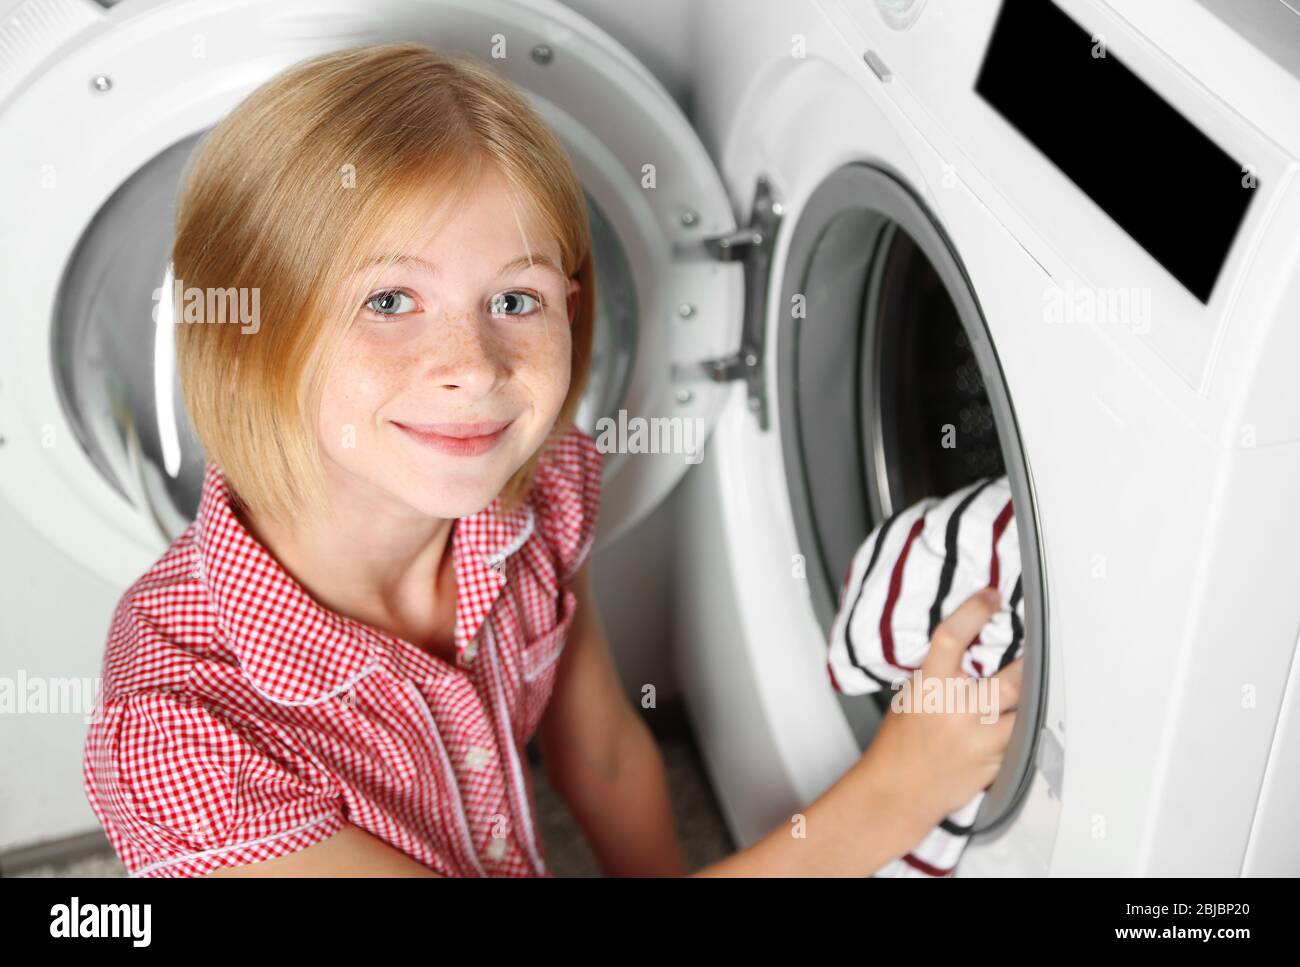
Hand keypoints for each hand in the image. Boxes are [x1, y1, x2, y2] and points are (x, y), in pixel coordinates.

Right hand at [858, 587, 1024, 827]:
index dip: (974, 611)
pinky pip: (1021, 740)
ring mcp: (981, 741)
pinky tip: (1014, 723)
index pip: (952, 638)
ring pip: (1026, 712)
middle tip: (1037, 646)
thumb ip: (937, 675)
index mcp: (930, 689)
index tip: (991, 597)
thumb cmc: (898, 747)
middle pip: (1012, 679)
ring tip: (1030, 686)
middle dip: (1029, 662)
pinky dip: (1021, 729)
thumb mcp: (910, 698)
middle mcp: (958, 712)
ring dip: (1030, 698)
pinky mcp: (996, 763)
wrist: (897, 793)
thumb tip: (967, 651)